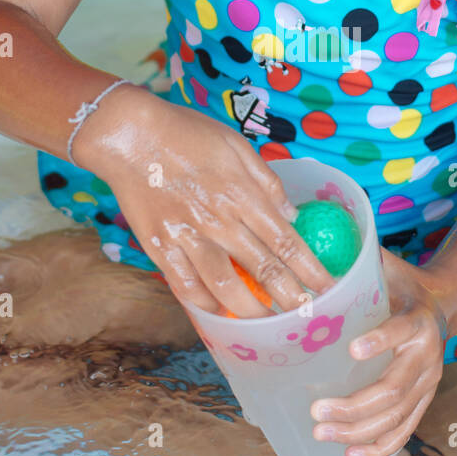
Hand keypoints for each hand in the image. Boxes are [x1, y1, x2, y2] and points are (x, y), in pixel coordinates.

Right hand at [74, 85, 335, 316]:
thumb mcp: (236, 145)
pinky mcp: (160, 246)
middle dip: (290, 296)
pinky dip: (203, 303)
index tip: (328, 288)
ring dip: (249, 309)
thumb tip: (290, 214)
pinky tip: (218, 312)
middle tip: (307, 316)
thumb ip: (266, 182)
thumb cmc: (185, 132)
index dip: (310, 268)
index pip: (285, 241)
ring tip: (267, 323)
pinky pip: (184, 284)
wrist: (128, 135)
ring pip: (224, 285)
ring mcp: (188, 236)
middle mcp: (219, 220)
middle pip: (262, 267)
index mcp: (242, 194)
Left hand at [310, 248, 448, 455]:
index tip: (352, 349)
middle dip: (354, 405)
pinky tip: (351, 454)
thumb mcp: (384, 266)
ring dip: (358, 431)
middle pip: (393, 389)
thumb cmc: (399, 284)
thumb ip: (354, 261)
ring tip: (321, 433)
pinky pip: (405, 431)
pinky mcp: (424, 402)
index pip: (401, 331)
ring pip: (396, 417)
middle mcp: (428, 356)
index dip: (380, 342)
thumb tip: (307, 241)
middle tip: (316, 411)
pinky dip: (379, 447)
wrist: (442, 305)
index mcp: (418, 319)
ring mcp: (428, 384)